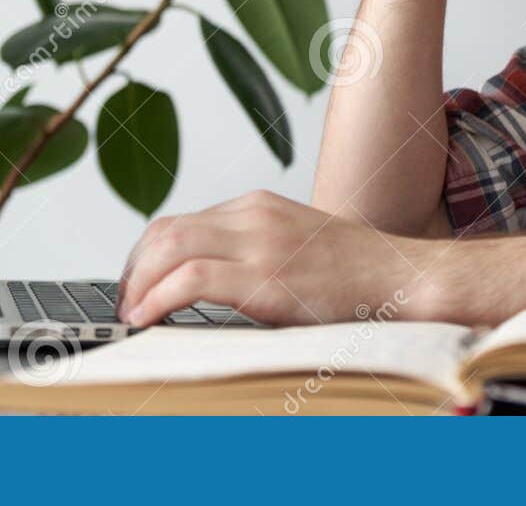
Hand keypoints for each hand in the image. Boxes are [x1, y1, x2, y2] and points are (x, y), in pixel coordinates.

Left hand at [115, 191, 432, 326]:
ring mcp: (260, 242)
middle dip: (132, 270)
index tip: (134, 289)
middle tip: (123, 305)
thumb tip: (204, 287)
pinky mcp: (266, 275)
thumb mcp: (296, 250)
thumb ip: (253, 256)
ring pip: (169, 247)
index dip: (145, 258)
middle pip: (164, 230)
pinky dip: (158, 297)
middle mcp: (253, 215)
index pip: (179, 222)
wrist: (402, 280)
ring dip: (137, 284)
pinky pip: (192, 278)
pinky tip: (148, 318)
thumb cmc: (356, 278)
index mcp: (258, 207)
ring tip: (130, 314)